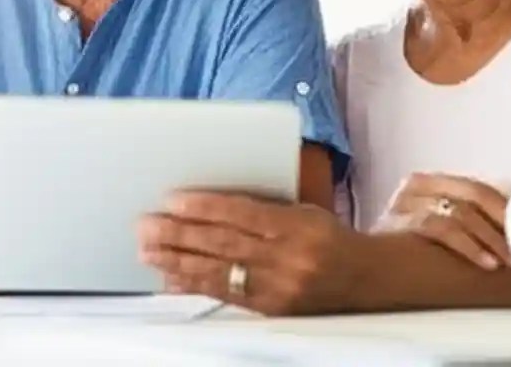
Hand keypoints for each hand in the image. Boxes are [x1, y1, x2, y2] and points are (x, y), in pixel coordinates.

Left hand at [137, 192, 367, 315]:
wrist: (364, 277)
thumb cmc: (325, 235)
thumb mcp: (302, 210)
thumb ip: (262, 207)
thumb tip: (207, 204)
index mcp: (297, 225)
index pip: (243, 214)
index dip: (205, 206)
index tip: (172, 200)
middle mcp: (289, 258)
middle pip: (224, 244)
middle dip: (180, 234)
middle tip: (146, 226)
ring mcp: (279, 287)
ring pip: (220, 272)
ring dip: (178, 261)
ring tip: (148, 251)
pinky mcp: (272, 310)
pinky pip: (227, 296)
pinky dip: (196, 286)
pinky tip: (172, 279)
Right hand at [374, 173, 510, 270]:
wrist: (359, 261)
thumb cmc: (404, 245)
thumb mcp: (436, 223)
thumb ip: (468, 215)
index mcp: (431, 181)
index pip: (479, 187)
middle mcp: (419, 185)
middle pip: (473, 193)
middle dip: (506, 218)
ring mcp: (408, 202)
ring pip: (462, 212)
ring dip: (492, 239)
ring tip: (510, 260)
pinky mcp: (401, 223)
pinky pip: (442, 229)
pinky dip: (469, 246)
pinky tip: (485, 262)